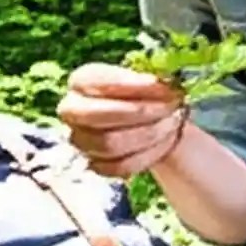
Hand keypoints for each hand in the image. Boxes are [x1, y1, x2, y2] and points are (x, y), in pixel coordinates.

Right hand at [56, 62, 187, 177]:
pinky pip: (119, 166)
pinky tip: (167, 140)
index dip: (132, 86)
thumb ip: (152, 78)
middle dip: (139, 112)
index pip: (97, 82)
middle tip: (172, 106)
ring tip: (174, 121)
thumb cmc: (148, 93)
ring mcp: (81, 140)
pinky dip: (148, 155)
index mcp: (82, 80)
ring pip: (109, 144)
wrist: (153, 120)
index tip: (164, 88)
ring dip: (149, 133)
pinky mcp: (96, 164)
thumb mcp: (150, 78)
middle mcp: (72, 110)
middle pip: (97, 116)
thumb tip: (164, 83)